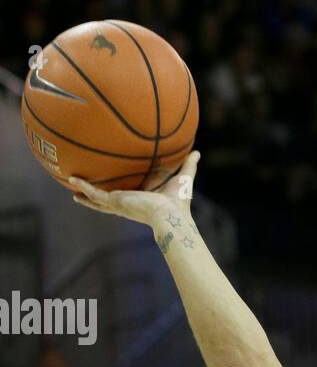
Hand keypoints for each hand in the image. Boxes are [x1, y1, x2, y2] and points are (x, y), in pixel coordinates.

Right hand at [69, 150, 199, 230]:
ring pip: (96, 200)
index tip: (110, 188)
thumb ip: (188, 165)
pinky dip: (84, 188)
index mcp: (139, 200)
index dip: (116, 192)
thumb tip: (197, 152)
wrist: (170, 215)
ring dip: (84, 194)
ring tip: (70, 190)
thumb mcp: (182, 177)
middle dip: (94, 197)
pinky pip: (95, 194)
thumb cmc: (178, 202)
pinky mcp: (116, 202)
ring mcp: (120, 204)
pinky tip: (72, 181)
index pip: (125, 195)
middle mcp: (127, 203)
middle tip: (80, 192)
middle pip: (106, 201)